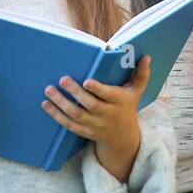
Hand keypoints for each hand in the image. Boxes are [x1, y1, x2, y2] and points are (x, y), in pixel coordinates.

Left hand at [42, 55, 150, 180]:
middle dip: (75, 93)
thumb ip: (141, 73)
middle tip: (62, 79)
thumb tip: (146, 56)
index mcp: (119, 101)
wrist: (122, 136)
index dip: (98, 90)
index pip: (108, 95)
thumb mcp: (136, 90)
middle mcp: (106, 114)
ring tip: (49, 90)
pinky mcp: (84, 131)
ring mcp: (94, 124)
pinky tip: (46, 104)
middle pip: (90, 105)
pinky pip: (68, 124)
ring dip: (61, 103)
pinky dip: (56, 115)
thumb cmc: (127, 105)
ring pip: (76, 115)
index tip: (87, 81)